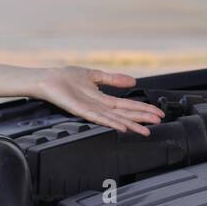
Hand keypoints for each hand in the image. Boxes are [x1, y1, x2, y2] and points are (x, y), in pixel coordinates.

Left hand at [33, 66, 164, 135]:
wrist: (47, 80)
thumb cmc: (65, 78)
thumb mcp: (95, 75)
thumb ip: (113, 79)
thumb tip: (133, 81)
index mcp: (102, 99)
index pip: (127, 106)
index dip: (142, 109)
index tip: (157, 112)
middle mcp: (99, 106)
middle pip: (125, 113)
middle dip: (142, 117)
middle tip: (159, 121)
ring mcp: (90, 110)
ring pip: (116, 118)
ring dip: (132, 124)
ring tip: (146, 130)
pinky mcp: (80, 110)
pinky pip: (98, 117)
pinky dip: (111, 122)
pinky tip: (122, 127)